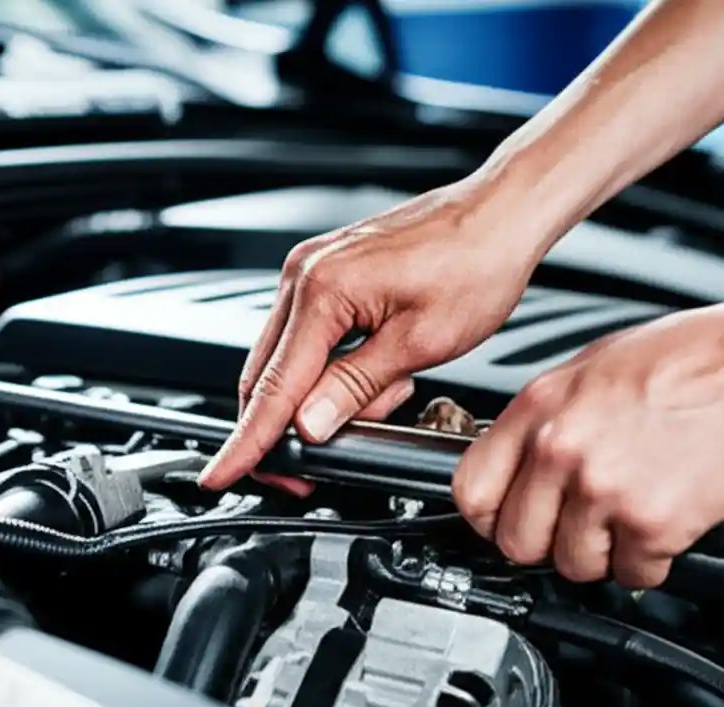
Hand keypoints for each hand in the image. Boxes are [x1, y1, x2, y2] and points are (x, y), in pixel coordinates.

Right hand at [197, 178, 546, 493]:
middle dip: (280, 429)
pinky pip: (308, 337)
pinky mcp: (328, 273)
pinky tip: (379, 370)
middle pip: (264, 375)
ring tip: (387, 393)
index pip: (272, 387)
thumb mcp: (419, 342)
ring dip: (318, 396)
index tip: (223, 474)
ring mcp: (313, 270)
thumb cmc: (475, 262)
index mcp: (322, 290)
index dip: (248, 442)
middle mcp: (305, 274)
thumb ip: (355, 388)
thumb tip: (310, 426)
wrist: (501, 215)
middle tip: (306, 470)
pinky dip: (331, 368)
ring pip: (286, 359)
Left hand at [453, 304, 723, 587]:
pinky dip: (650, 562)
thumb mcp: (587, 370)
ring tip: (629, 516)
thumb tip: (515, 464)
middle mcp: (562, 450)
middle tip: (578, 526)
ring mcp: (605, 490)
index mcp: (538, 408)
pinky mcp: (653, 523)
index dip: (488, 517)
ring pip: (573, 566)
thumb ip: (544, 421)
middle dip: (546, 543)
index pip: (472, 492)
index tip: (507, 521)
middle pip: (517, 542)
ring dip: (602, 554)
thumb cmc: (684, 360)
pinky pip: (633, 574)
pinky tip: (664, 523)